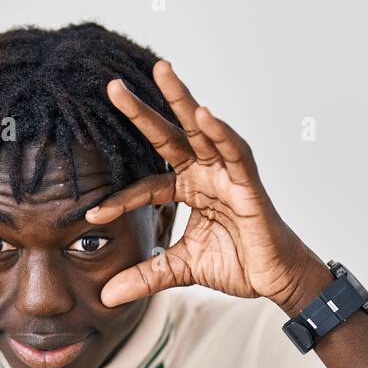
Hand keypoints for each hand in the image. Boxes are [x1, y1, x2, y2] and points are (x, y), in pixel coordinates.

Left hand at [86, 60, 326, 313]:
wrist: (274, 279)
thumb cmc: (237, 263)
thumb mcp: (180, 270)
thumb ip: (144, 277)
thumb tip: (106, 297)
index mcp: (189, 189)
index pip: (148, 186)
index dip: (120, 200)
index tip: (93, 216)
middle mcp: (206, 173)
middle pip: (169, 136)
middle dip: (142, 111)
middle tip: (113, 86)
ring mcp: (228, 174)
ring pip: (202, 129)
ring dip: (182, 100)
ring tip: (162, 70)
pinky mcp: (250, 183)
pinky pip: (234, 152)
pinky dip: (220, 132)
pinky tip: (204, 113)